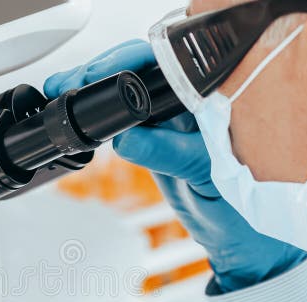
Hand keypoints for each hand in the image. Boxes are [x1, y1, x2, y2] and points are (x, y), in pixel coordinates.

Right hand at [45, 40, 306, 292]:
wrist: (238, 237)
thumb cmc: (242, 204)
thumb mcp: (204, 173)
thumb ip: (168, 153)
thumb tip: (127, 138)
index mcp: (215, 95)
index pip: (169, 59)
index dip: (131, 59)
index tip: (103, 72)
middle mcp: (194, 98)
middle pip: (142, 67)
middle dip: (103, 69)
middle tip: (72, 82)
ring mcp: (173, 115)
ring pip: (130, 88)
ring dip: (96, 88)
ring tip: (65, 91)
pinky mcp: (157, 136)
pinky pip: (126, 115)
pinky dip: (101, 112)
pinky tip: (79, 112)